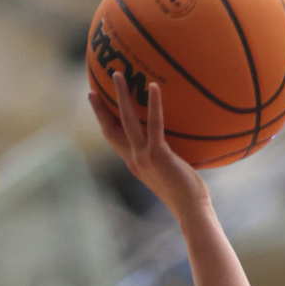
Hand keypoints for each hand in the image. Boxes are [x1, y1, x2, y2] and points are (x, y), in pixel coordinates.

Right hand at [88, 73, 210, 222]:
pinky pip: (154, 124)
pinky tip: (154, 87)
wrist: (191, 211)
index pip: (115, 141)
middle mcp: (135, 160)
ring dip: (121, 96)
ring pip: (126, 120)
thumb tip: (181, 147)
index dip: (104, 123)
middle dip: (101, 109)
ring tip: (118, 74)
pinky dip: (153, 104)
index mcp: (136, 165)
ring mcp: (144, 157)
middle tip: (93, 88)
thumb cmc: (189, 197)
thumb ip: (169, 160)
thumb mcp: (173, 176)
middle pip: (111, 129)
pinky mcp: (157, 155)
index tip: (96, 106)